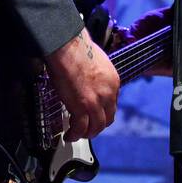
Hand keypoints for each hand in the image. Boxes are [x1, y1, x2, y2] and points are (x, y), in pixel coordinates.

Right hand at [44, 27, 119, 141]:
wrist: (68, 47)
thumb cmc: (77, 49)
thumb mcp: (97, 63)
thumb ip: (97, 76)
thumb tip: (88, 80)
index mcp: (113, 82)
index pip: (112, 103)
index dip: (102, 111)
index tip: (95, 113)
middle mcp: (108, 94)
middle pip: (107, 119)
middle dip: (97, 126)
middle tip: (88, 128)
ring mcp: (96, 102)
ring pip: (95, 127)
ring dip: (87, 133)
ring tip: (77, 134)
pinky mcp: (81, 108)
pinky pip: (80, 128)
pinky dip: (74, 134)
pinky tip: (69, 135)